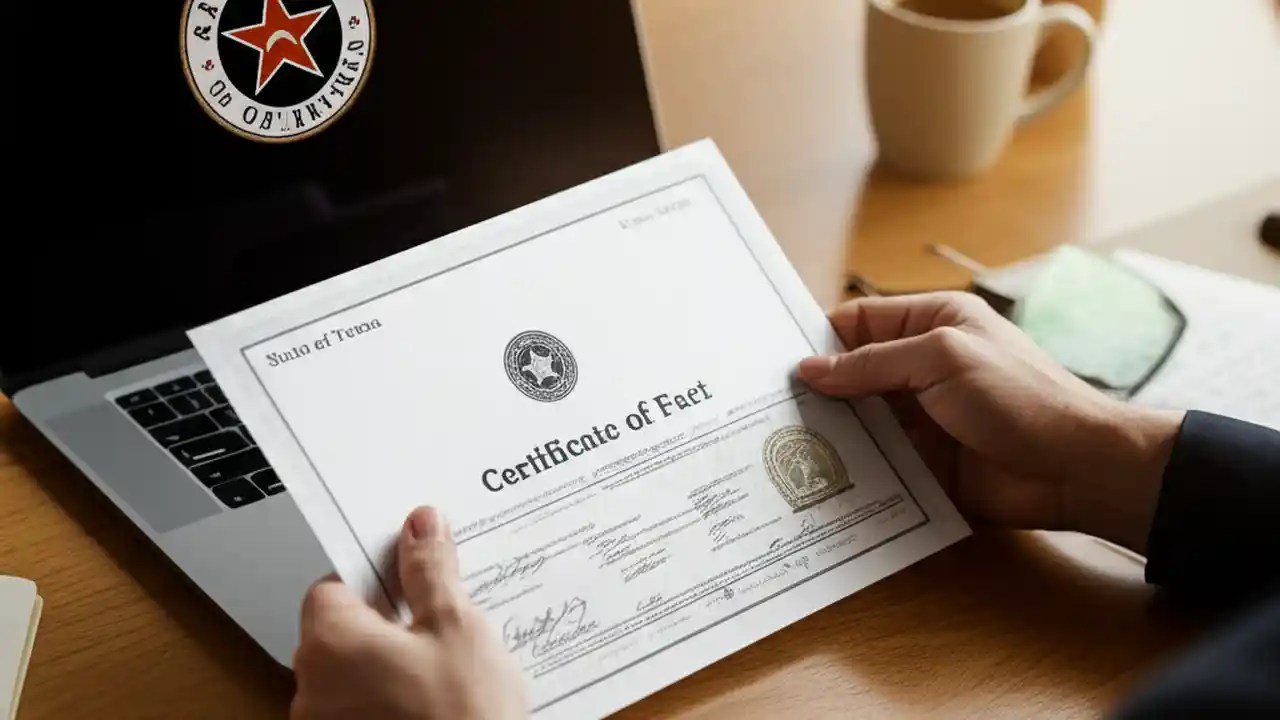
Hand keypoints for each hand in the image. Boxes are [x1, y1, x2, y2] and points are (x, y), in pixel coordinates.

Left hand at [291, 507, 526, 719]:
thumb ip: (430, 570)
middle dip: (388, 620)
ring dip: (391, 663)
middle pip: (341, 631)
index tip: (413, 574)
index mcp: (330, 642)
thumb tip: (419, 526)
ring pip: (354, 673)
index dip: (374, 576)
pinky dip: (392, 700)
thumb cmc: (464, 715)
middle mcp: (312, 688)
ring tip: (446, 667)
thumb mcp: (456, 625)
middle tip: (441, 620)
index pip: (331, 587)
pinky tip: (435, 702)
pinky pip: (363, 709)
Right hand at [797, 292, 1182, 552]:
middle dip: (815, 388)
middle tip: (763, 406)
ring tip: (777, 443)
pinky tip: (812, 475)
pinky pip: (874, 460)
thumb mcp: (942, 360)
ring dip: (828, 430)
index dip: (820, 339)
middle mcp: (920, 367)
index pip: (858, 322)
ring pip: (857, 419)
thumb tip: (809, 369)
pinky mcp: (920, 462)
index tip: (775, 362)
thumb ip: (873, 363)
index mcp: (931, 324)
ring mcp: (919, 417)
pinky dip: (848, 466)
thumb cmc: (1018, 397)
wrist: (1074, 469)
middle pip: (851, 373)